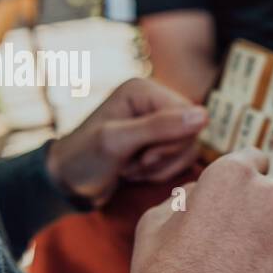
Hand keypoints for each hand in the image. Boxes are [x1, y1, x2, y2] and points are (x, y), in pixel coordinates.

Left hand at [46, 78, 207, 205]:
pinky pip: (181, 159)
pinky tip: (136, 171)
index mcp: (144, 89)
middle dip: (163, 157)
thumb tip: (205, 116)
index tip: (139, 154)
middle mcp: (154, 100)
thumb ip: (160, 127)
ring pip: (188, 149)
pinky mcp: (159, 140)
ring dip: (160, 167)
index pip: (189, 116)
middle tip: (132, 162)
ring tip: (130, 168)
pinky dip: (161, 172)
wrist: (68, 182)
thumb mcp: (119, 141)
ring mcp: (158, 121)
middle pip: (191, 133)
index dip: (170, 143)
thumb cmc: (84, 158)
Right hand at [105, 149, 272, 272]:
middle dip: (262, 207)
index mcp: (232, 173)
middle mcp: (269, 192)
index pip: (253, 158)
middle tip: (242, 237)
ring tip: (245, 269)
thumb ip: (190, 193)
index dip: (244, 179)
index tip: (240, 197)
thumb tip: (204, 190)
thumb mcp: (158, 218)